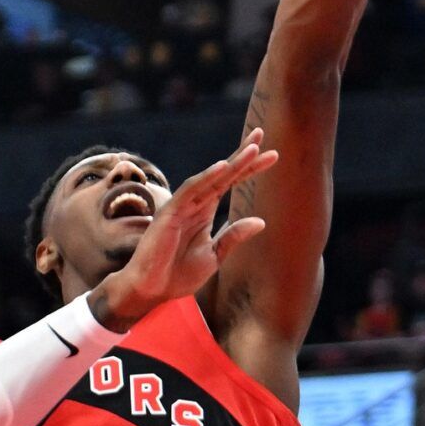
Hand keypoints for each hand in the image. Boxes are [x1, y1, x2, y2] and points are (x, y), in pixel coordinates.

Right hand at [90, 132, 277, 326]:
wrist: (152, 290)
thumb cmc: (178, 275)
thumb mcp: (214, 256)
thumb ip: (233, 237)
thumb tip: (261, 221)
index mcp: (205, 211)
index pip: (230, 183)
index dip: (249, 168)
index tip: (272, 154)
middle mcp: (194, 203)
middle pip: (222, 174)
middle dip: (242, 155)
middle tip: (261, 135)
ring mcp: (181, 206)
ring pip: (209, 179)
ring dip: (231, 163)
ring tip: (253, 148)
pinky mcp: (169, 212)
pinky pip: (190, 190)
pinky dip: (205, 178)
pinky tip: (223, 167)